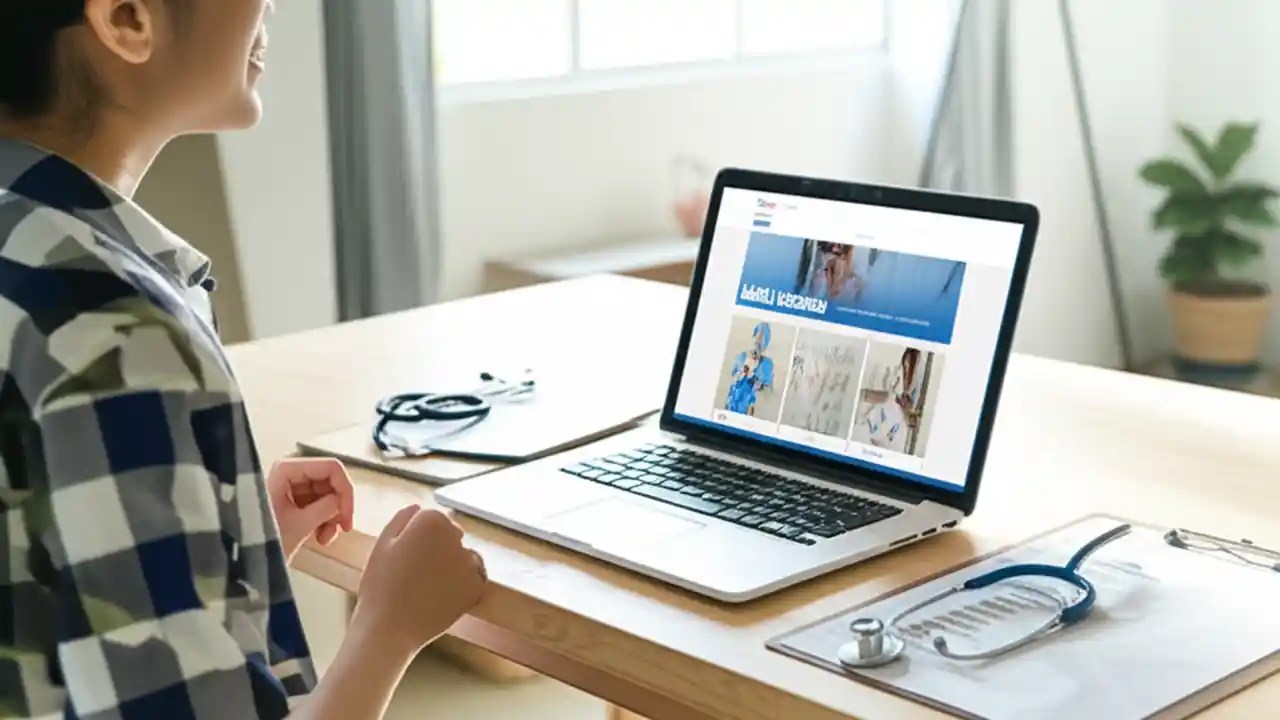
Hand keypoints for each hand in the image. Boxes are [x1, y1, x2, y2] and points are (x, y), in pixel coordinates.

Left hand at [268, 457, 355, 562]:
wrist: (241, 560)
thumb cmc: (262, 540)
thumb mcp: (300, 524)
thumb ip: (326, 508)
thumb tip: (342, 502)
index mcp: (287, 469)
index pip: (331, 467)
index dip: (345, 491)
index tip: (348, 516)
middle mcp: (289, 472)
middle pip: (330, 481)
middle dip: (338, 506)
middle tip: (342, 529)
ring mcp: (290, 486)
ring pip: (327, 494)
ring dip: (332, 517)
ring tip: (325, 539)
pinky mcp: (290, 500)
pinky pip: (317, 504)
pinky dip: (323, 520)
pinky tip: (319, 538)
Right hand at [352, 505, 486, 656]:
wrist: (389, 629)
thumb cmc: (380, 586)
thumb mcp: (382, 543)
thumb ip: (402, 519)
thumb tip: (419, 508)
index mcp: (432, 521)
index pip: (432, 519)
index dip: (416, 538)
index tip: (405, 556)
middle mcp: (456, 537)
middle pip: (451, 535)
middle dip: (438, 548)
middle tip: (414, 574)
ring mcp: (469, 563)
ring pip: (464, 555)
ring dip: (453, 565)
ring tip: (429, 586)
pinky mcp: (476, 587)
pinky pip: (475, 578)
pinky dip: (464, 584)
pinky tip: (444, 595)